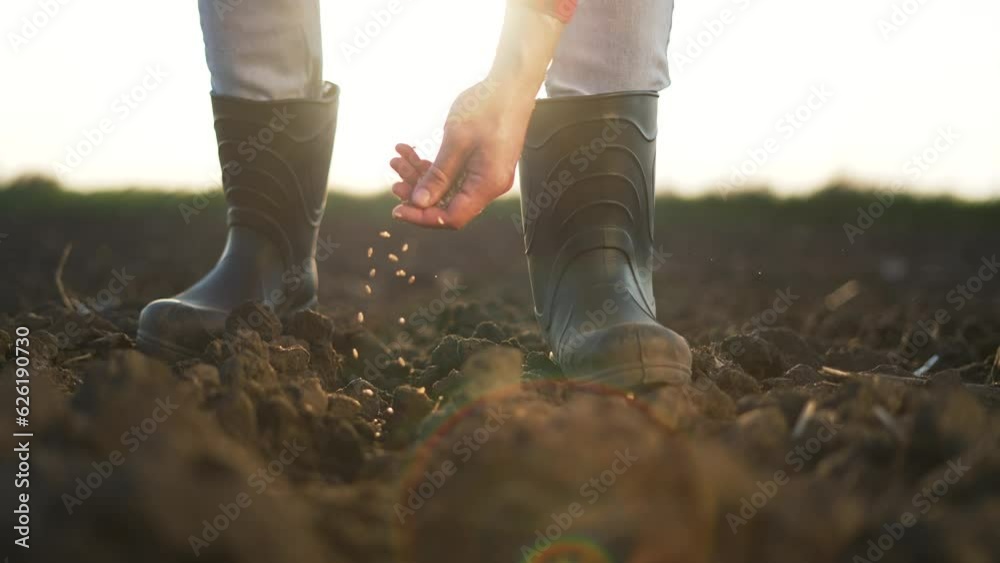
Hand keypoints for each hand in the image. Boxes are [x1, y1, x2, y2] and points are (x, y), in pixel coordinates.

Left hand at [390, 81, 535, 228]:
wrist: (511, 84)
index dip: (423, 218)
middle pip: (449, 204)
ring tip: (398, 160)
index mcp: (487, 184)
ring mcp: (487, 175)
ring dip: (422, 176)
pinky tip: (411, 152)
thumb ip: (438, 175)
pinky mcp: (483, 164)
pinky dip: (433, 166)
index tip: (397, 209)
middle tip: (394, 181)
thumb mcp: (456, 141)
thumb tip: (419, 202)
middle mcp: (490, 186)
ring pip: (448, 187)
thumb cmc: (488, 107)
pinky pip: (455, 174)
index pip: (452, 217)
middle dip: (418, 194)